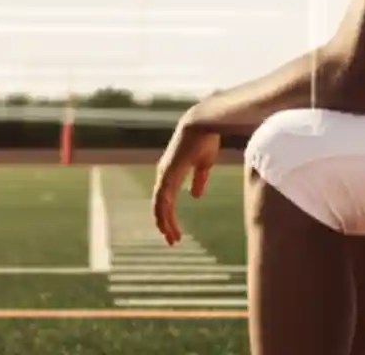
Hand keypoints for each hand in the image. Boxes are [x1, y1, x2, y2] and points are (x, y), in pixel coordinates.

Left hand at [151, 110, 220, 245]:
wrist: (203, 124)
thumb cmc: (205, 139)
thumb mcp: (203, 165)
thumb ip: (198, 180)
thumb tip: (195, 196)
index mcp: (172, 173)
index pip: (166, 200)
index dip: (169, 216)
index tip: (177, 231)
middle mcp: (164, 175)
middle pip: (160, 206)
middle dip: (165, 224)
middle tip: (172, 241)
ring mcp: (164, 174)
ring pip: (159, 206)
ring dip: (164, 223)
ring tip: (171, 239)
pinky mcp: (167, 174)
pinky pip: (161, 199)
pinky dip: (163, 214)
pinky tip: (167, 226)